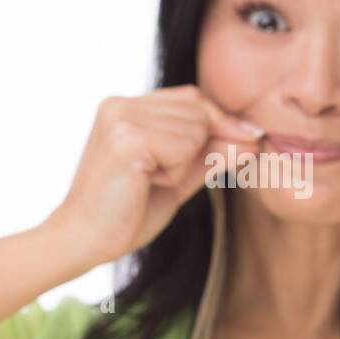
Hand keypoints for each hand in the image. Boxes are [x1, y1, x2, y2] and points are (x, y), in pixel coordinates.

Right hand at [47, 84, 263, 266]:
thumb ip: (210, 155)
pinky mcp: (127, 139)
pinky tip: (144, 183)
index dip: (221, 120)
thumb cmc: (125, 213)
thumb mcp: (177, 178)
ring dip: (183, 165)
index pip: (193, 98)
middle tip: (157, 178)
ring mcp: (122, 118)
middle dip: (198, 149)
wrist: (84, 240)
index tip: (251, 139)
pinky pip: (184, 148)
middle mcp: (120, 104)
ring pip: (196, 130)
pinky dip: (175, 173)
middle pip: (200, 110)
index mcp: (125, 107)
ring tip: (147, 181)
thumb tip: (254, 139)